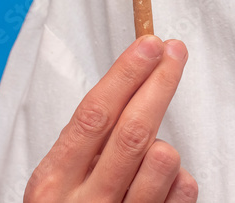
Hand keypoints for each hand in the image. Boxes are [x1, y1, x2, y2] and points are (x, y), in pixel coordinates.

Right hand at [24, 35, 197, 201]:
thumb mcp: (59, 185)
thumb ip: (87, 147)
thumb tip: (131, 88)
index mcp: (52, 182)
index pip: (94, 115)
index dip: (125, 74)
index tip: (149, 45)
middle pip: (133, 130)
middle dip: (159, 83)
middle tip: (175, 53)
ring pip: (162, 161)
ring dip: (167, 145)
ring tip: (156, 152)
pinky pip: (182, 193)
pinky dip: (182, 180)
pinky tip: (168, 183)